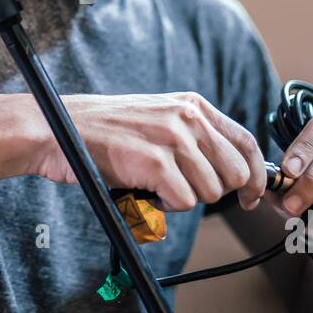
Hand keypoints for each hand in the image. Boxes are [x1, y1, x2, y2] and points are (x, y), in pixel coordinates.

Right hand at [31, 92, 267, 211]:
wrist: (56, 129)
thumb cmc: (103, 132)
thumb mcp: (157, 120)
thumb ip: (193, 139)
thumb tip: (232, 175)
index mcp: (192, 105)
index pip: (246, 142)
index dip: (256, 177)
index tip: (253, 198)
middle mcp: (188, 117)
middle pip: (235, 174)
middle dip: (214, 193)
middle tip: (183, 194)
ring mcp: (173, 138)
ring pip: (210, 193)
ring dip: (182, 199)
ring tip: (152, 186)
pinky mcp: (155, 162)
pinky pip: (183, 203)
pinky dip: (163, 207)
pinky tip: (142, 191)